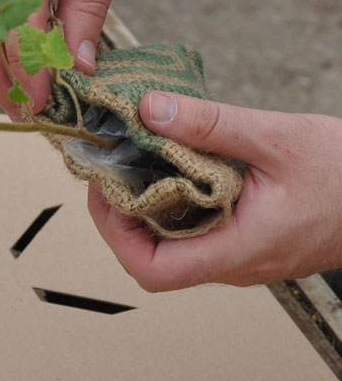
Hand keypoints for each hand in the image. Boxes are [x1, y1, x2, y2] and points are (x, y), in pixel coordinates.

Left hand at [89, 91, 341, 289]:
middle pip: (154, 258)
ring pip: (174, 244)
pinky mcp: (249, 239)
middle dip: (122, 214)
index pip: (155, 270)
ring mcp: (243, 254)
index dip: (115, 234)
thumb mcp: (276, 138)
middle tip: (111, 165)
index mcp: (240, 249)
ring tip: (134, 160)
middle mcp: (236, 262)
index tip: (103, 189)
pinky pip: (197, 230)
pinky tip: (171, 164)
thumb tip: (150, 110)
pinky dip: (174, 200)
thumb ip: (210, 124)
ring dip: (147, 205)